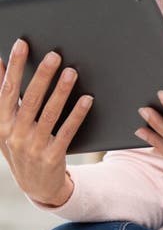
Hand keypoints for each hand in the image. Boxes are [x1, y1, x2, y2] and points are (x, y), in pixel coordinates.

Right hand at [0, 39, 93, 205]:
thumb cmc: (21, 146)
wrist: (36, 186)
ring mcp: (33, 146)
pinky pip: (66, 131)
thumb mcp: (5, 125)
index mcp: (1, 123)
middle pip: (29, 99)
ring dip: (61, 91)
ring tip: (71, 72)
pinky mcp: (52, 156)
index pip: (6, 90)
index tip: (22, 44)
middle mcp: (15, 134)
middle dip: (42, 75)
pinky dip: (77, 114)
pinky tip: (87, 99)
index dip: (14, 66)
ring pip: (49, 114)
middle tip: (54, 55)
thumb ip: (2, 96)